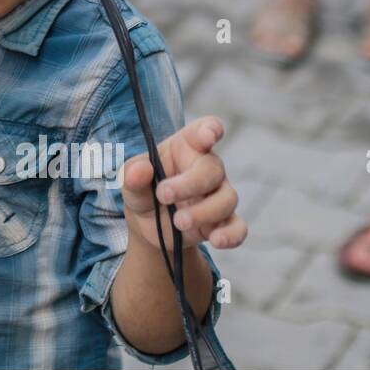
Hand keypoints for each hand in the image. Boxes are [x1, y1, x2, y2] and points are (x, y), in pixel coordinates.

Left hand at [122, 115, 247, 252]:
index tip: (208, 136)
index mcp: (186, 147)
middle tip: (164, 196)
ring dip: (204, 212)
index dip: (210, 130)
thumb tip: (141, 170)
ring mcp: (219, 194)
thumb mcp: (132, 183)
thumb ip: (133, 175)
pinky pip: (238, 227)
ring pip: (227, 198)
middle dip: (190, 184)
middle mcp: (207, 167)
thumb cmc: (145, 192)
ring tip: (179, 222)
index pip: (205, 130)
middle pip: (213, 169)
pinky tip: (216, 240)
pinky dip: (231, 235)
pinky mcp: (224, 221)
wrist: (151, 228)